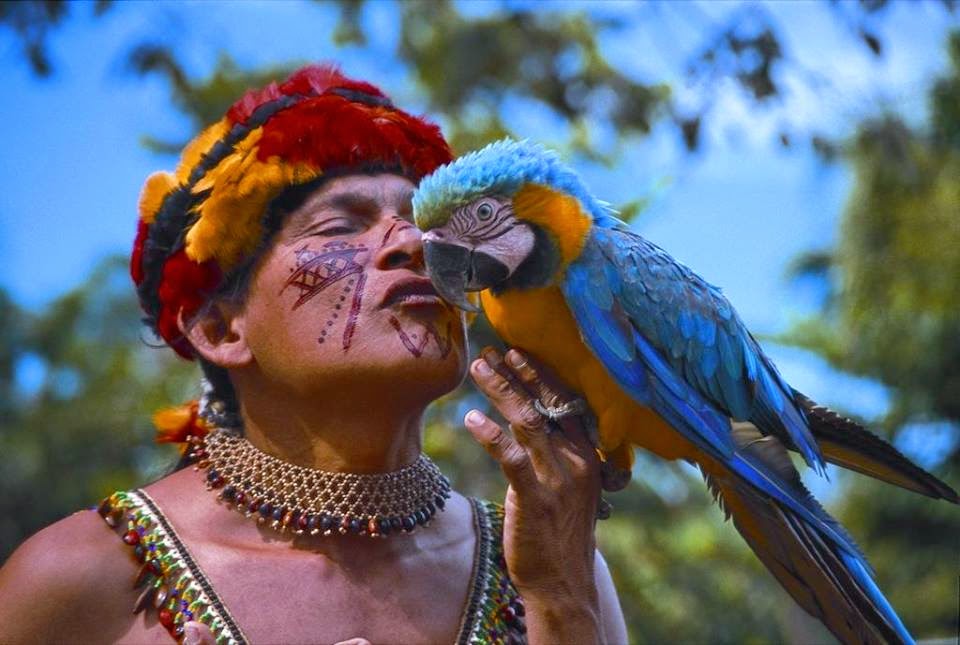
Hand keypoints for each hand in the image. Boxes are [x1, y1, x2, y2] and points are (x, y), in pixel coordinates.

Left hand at [465, 347, 601, 641]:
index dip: (541, 374)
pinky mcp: (535, 498)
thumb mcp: (571, 488)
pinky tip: (471, 419)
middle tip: (491, 350)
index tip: (518, 352)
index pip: (565, 402)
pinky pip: (512, 457)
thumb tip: (534, 426)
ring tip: (478, 368)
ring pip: (528, 420)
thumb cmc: (562, 532)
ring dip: (501, 390)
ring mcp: (557, 477)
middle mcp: (577, 459)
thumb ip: (560, 456)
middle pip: (546, 403)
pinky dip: (491, 435)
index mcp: (588, 454)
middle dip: (519, 373)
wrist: (564, 581)